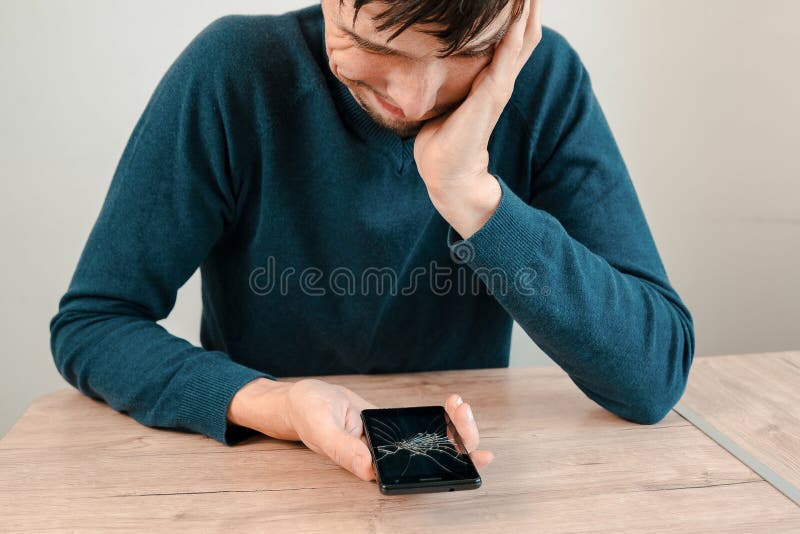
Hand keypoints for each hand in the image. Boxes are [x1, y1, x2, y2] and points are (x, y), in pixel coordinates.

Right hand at [229, 379, 495, 481]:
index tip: (473, 454)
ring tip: (460, 405)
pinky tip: (453, 404)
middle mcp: (385, 458)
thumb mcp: (321, 429)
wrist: (301, 399)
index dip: (449, 469)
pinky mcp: (393, 426)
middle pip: (434, 458)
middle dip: (460, 440)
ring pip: (432, 442)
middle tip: (464, 414)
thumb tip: (368, 469)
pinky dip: (441, 417)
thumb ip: (343, 449)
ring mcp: (391, 442)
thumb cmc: (306, 415)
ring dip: (454, 428)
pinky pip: (423, 425)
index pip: (416, 475)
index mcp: (370, 467)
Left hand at [413, 0, 542, 237]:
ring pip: (524, 38)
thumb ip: (452, 83)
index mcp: (492, 80)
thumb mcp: (447, 101)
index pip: (514, 39)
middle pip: (526, 33)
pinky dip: (514, 29)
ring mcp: (500, 87)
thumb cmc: (443, 140)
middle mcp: (501, 80)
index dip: (518, 13)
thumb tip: (432, 63)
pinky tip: (517, 9)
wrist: (448, 174)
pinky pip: (508, 54)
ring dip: (527, 11)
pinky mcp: (492, 95)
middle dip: (529, 6)